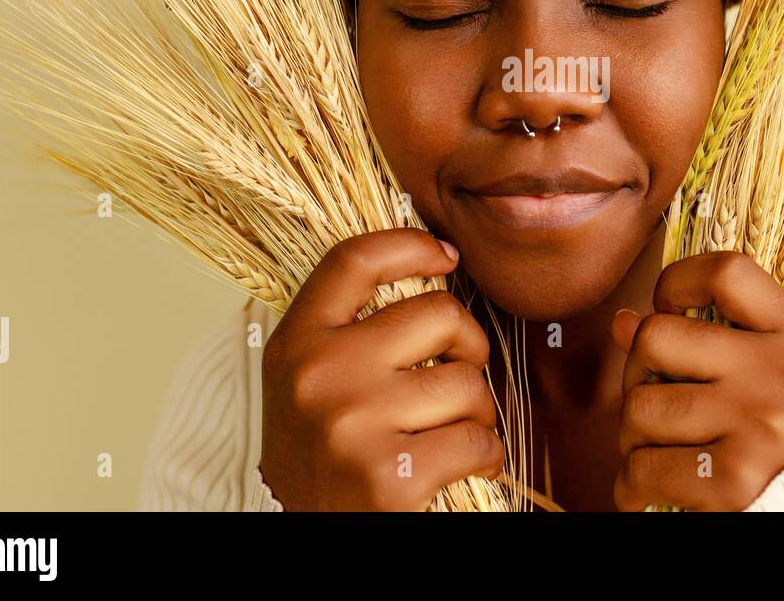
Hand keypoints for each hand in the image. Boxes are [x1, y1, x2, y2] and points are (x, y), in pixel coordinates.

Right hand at [259, 228, 503, 510]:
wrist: (296, 538)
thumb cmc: (320, 453)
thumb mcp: (308, 379)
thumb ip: (349, 328)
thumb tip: (436, 264)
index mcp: (297, 342)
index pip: (356, 261)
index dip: (411, 245)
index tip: (445, 256)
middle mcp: (320, 375)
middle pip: (439, 314)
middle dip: (469, 344)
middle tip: (460, 373)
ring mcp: (353, 425)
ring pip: (468, 382)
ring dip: (479, 410)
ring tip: (456, 429)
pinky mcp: (390, 478)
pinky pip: (478, 440)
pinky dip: (486, 453)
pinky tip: (467, 464)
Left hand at [609, 251, 783, 510]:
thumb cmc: (777, 437)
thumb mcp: (762, 374)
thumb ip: (700, 341)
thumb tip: (624, 323)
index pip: (727, 272)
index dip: (678, 282)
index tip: (668, 310)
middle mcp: (782, 375)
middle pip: (654, 338)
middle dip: (636, 375)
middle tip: (655, 401)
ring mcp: (761, 426)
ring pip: (638, 407)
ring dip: (633, 437)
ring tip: (660, 449)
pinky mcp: (736, 481)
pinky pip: (641, 467)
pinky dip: (633, 486)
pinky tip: (651, 488)